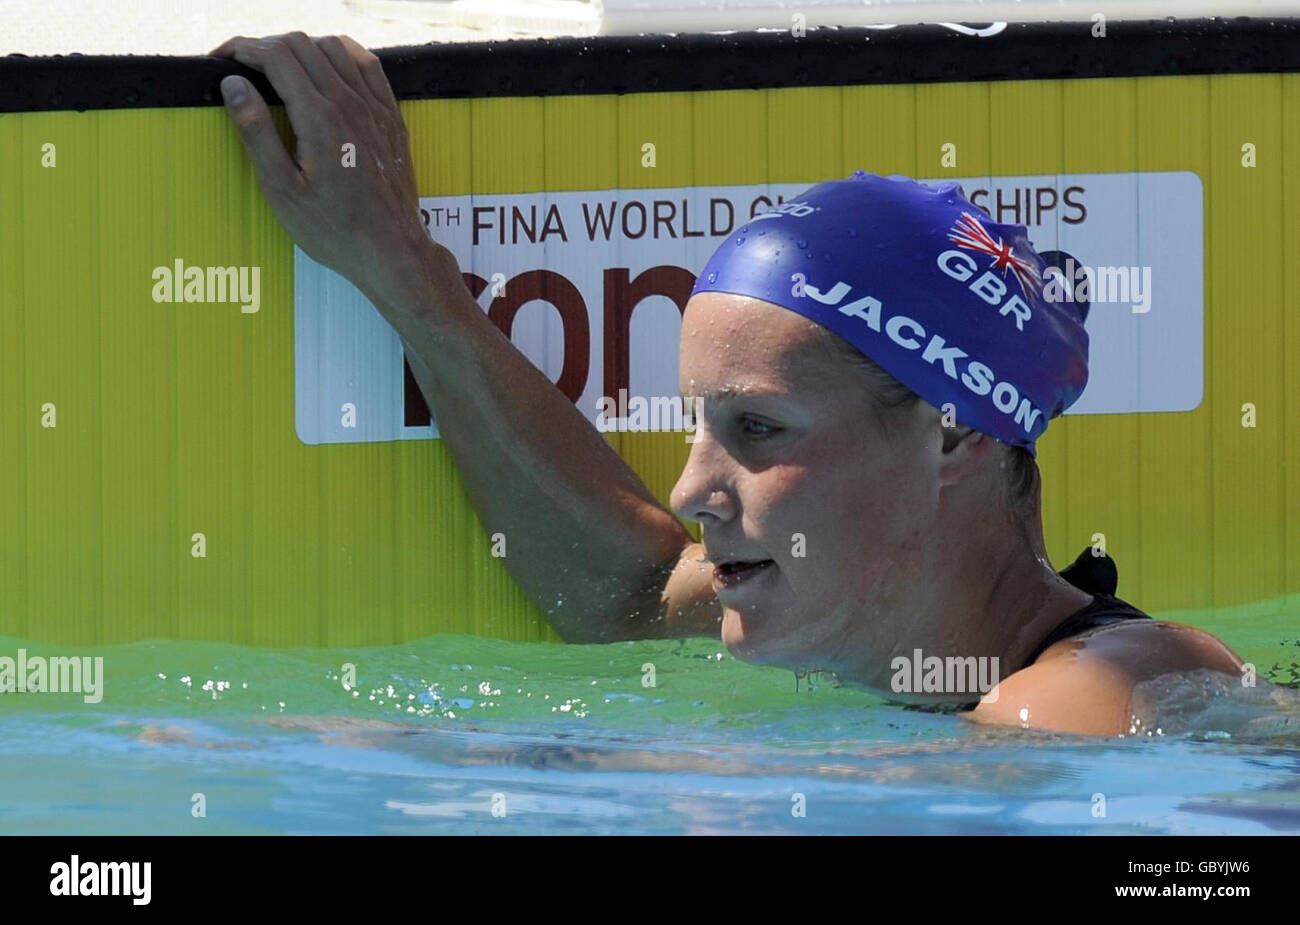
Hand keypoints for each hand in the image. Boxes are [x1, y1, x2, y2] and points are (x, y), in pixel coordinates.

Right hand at [209, 33, 430, 306]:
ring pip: (335, 47)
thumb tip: (233, 84)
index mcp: (320, 118)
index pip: (276, 56)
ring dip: (301, 47)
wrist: (390, 250)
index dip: (241, 48)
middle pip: (302, 44)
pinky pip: (367, 64)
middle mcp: (351, 103)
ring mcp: (375, 107)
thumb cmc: (333, 229)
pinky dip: (340, 53)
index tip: (220, 58)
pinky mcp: (391, 117)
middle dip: (265, 45)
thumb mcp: (282, 189)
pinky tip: (325, 66)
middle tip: (242, 65)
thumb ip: (256, 132)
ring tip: (278, 67)